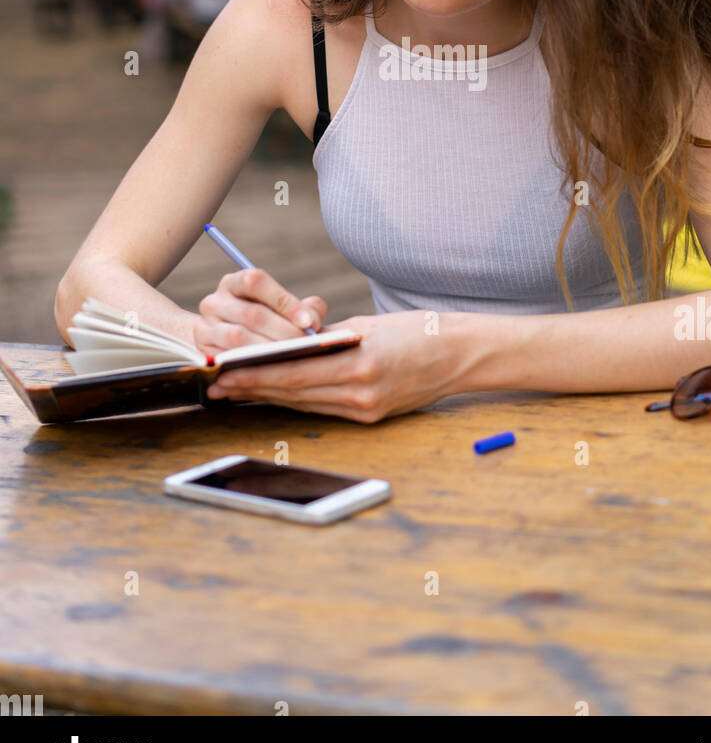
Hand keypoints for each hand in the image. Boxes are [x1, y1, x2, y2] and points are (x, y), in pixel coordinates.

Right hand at [194, 267, 327, 353]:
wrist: (230, 341)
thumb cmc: (269, 320)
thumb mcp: (287, 309)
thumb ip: (307, 309)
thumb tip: (312, 321)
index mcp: (234, 283)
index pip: (255, 281)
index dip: (284, 301)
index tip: (308, 321)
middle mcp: (214, 301)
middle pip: (251, 313)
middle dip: (283, 331)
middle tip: (306, 345)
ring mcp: (205, 327)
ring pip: (238, 338)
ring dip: (268, 349)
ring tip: (292, 357)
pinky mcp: (203, 352)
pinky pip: (227, 360)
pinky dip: (251, 366)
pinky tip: (272, 371)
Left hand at [206, 310, 463, 422]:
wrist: (462, 355)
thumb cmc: (419, 331)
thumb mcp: (370, 325)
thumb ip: (330, 338)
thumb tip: (291, 344)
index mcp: (360, 365)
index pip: (294, 373)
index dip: (254, 374)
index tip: (224, 371)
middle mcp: (361, 393)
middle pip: (294, 393)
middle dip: (252, 388)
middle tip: (217, 384)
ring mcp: (367, 409)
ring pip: (306, 403)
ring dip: (269, 397)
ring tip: (236, 391)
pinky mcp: (372, 416)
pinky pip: (325, 408)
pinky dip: (298, 401)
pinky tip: (276, 395)